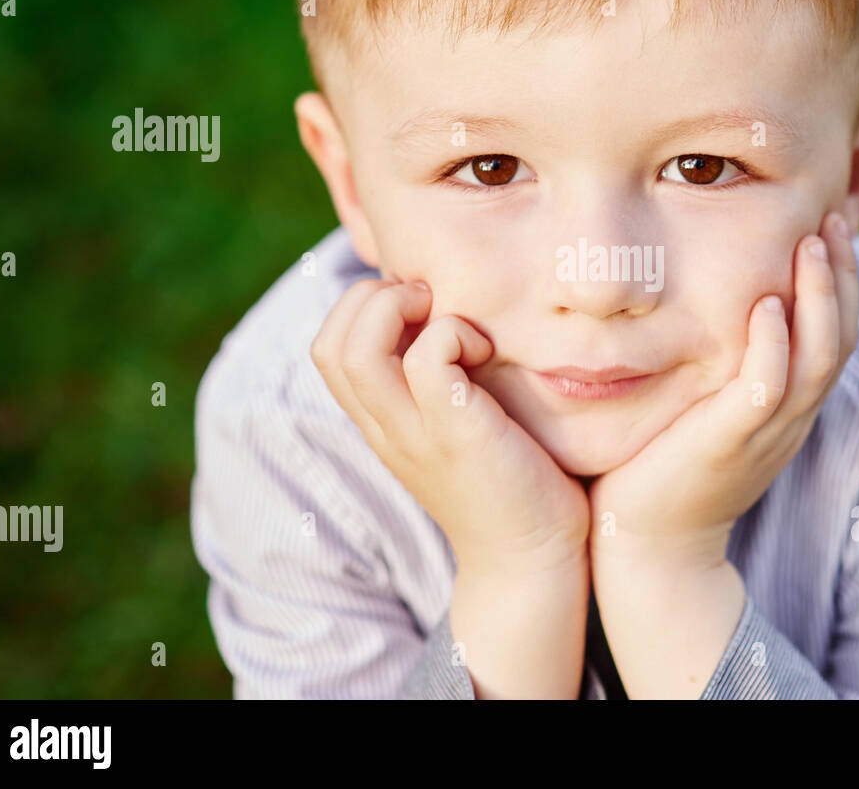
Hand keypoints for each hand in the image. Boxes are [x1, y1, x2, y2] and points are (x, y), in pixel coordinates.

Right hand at [311, 278, 589, 575]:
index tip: (419, 306)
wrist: (531, 560)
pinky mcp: (456, 435)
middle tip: (431, 302)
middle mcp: (386, 429)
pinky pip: (425, 361)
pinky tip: (486, 351)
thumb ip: (438, 386)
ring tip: (451, 321)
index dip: (361, 307)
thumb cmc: (510, 481)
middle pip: (328, 345)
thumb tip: (449, 321)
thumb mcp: (455, 427)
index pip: (327, 349)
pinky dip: (452, 334)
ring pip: (358, 351)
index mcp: (381, 423)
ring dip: (401, 310)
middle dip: (371, 298)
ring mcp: (415, 434)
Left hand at [587, 211, 858, 570]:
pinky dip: (772, 346)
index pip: (834, 332)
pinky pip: (766, 390)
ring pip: (817, 357)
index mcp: (788, 403)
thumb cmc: (666, 465)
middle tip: (829, 218)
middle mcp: (790, 415)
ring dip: (819, 298)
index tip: (826, 226)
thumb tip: (717, 306)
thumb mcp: (708, 405)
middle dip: (840, 274)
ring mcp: (766, 431)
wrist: (647, 544)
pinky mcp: (731, 444)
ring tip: (811, 243)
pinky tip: (766, 304)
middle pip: (840, 336)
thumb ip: (723, 362)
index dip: (839, 279)